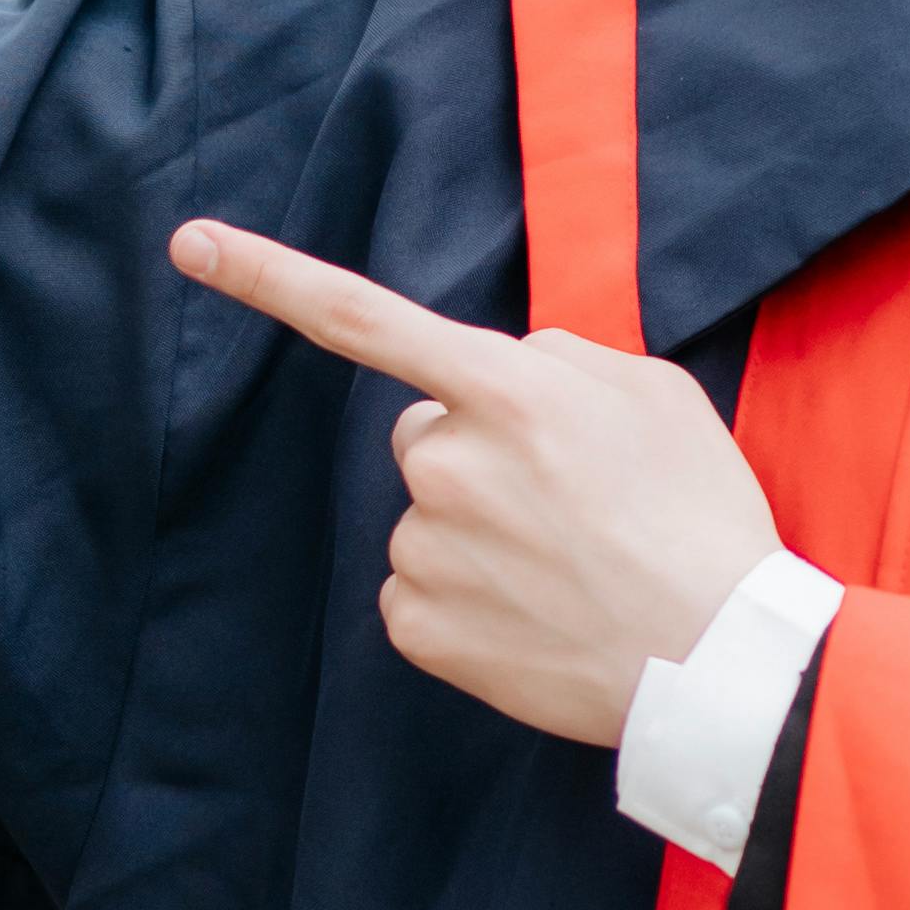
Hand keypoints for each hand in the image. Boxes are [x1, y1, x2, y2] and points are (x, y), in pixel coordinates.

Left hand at [169, 218, 778, 743]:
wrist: (718, 665)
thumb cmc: (700, 518)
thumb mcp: (655, 394)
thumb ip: (559, 361)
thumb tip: (502, 370)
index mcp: (507, 392)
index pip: (365, 318)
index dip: (270, 276)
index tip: (191, 244)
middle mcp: (447, 464)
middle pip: (423, 434)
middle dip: (475, 453)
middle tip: (567, 503)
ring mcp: (424, 549)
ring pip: (428, 517)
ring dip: (480, 532)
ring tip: (569, 567)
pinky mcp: (417, 627)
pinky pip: (418, 591)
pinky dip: (468, 600)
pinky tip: (535, 614)